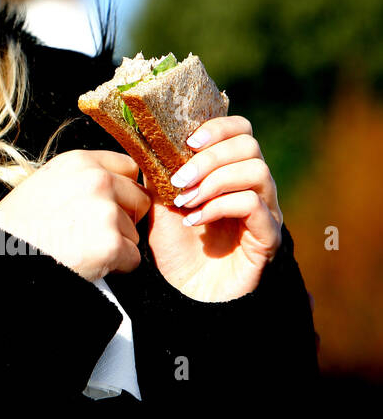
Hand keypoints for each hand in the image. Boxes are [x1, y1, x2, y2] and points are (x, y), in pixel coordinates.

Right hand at [0, 150, 149, 282]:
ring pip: (135, 232)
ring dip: (117, 245)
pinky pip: (133, 259)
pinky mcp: (111, 244)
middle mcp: (96, 180)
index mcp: (79, 161)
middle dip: (125, 218)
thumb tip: (115, 184)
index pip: (129, 167)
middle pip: (140, 199)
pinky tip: (87, 263)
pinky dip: (116, 267)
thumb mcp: (45, 182)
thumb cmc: (16, 226)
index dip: (122, 190)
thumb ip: (81, 178)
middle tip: (92, 232)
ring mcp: (105, 212)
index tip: (109, 205)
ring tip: (81, 248)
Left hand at [145, 115, 282, 301]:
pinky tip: (194, 221)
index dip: (217, 127)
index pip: (241, 130)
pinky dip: (219, 207)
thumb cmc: (172, 245)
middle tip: (179, 179)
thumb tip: (150, 133)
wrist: (181, 291)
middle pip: (249, 146)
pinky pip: (254, 206)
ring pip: (257, 171)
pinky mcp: (269, 237)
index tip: (187, 141)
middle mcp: (254, 187)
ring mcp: (266, 211)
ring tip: (185, 201)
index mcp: (231, 171)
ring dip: (214, 181)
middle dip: (209, 157)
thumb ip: (161, 166)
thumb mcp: (159, 198)